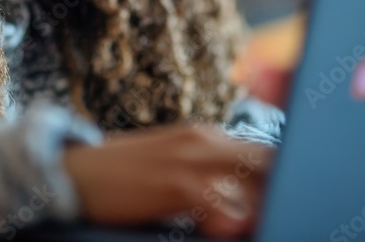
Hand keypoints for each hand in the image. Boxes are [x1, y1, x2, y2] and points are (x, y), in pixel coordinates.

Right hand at [63, 123, 274, 238]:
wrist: (73, 173)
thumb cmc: (122, 177)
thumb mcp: (171, 165)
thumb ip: (209, 176)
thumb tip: (246, 204)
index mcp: (206, 136)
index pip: (265, 154)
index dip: (283, 178)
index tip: (290, 199)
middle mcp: (204, 140)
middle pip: (269, 162)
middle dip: (283, 190)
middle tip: (287, 213)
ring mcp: (191, 158)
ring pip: (254, 177)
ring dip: (266, 203)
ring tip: (267, 222)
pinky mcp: (175, 182)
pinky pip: (221, 199)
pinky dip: (234, 216)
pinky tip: (227, 228)